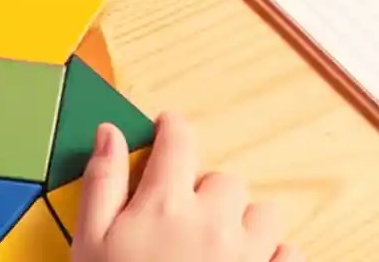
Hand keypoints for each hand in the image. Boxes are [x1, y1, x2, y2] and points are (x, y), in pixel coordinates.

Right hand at [73, 114, 301, 261]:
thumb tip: (110, 134)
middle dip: (205, 191)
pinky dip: (273, 255)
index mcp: (166, 205)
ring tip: (217, 244)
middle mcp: (214, 221)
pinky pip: (288, 252)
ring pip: (263, 212)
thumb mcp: (90, 242)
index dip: (172, 128)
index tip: (167, 130)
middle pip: (225, 178)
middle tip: (181, 219)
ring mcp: (248, 254)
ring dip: (244, 221)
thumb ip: (102, 183)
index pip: (179, 139)